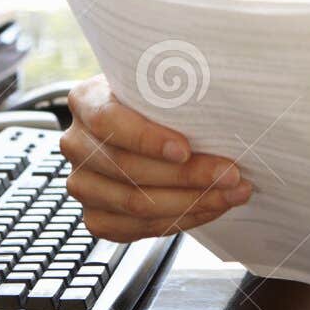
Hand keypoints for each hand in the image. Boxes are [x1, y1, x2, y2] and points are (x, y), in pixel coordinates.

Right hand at [59, 74, 251, 240]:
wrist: (144, 125)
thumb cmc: (156, 101)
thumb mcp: (159, 81)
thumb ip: (175, 86)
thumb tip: (221, 100)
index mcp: (86, 101)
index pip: (108, 121)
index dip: (146, 139)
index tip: (185, 149)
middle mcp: (77, 144)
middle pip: (128, 169)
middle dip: (188, 175)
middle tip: (230, 174)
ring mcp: (82, 184)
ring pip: (136, 204)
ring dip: (193, 201)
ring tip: (231, 193)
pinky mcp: (96, 217)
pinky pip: (140, 227)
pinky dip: (182, 220)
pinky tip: (210, 207)